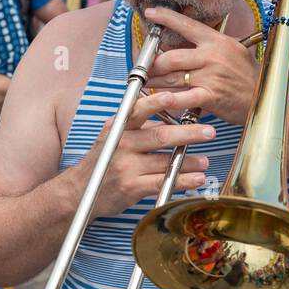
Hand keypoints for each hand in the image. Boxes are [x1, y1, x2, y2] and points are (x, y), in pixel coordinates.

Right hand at [77, 89, 215, 218]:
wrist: (79, 191)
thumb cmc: (102, 160)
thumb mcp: (112, 136)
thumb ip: (137, 125)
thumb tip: (168, 113)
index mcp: (118, 127)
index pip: (138, 110)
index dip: (156, 102)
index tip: (174, 96)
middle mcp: (121, 144)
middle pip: (159, 135)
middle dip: (188, 133)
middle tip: (209, 131)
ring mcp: (126, 166)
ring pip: (165, 160)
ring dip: (189, 160)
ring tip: (206, 160)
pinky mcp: (131, 187)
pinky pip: (162, 182)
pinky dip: (183, 180)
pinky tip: (197, 178)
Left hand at [143, 7, 261, 126]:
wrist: (265, 98)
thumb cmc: (248, 76)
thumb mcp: (233, 51)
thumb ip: (209, 46)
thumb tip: (184, 41)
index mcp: (217, 41)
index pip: (187, 25)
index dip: (166, 18)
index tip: (149, 12)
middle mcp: (212, 55)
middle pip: (171, 57)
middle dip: (151, 64)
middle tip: (140, 67)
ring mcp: (211, 75)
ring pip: (172, 77)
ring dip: (154, 81)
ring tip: (142, 83)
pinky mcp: (210, 96)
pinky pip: (182, 98)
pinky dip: (167, 100)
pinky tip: (156, 101)